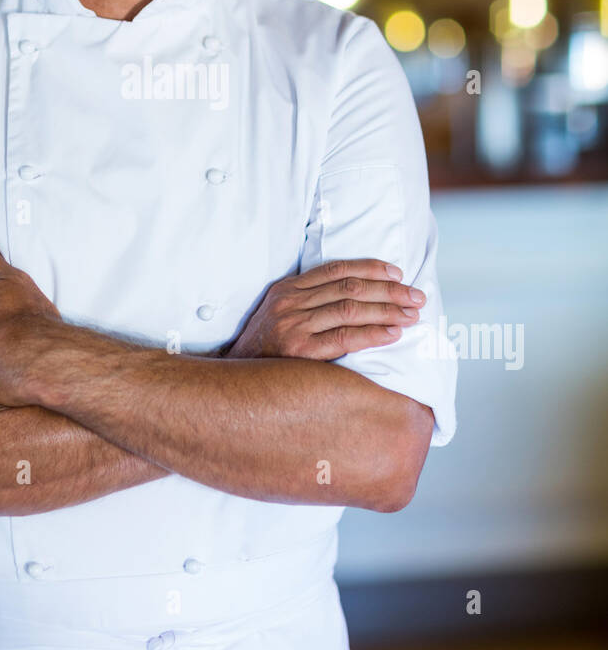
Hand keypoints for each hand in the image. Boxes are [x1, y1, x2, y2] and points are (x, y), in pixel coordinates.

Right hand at [224, 258, 425, 361]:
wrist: (233, 381)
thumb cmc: (263, 352)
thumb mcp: (278, 315)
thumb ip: (307, 303)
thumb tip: (354, 299)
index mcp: (287, 288)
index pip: (337, 269)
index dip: (371, 268)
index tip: (398, 273)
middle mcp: (291, 302)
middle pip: (350, 287)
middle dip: (390, 289)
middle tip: (416, 295)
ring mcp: (294, 326)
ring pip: (352, 309)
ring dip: (388, 309)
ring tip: (412, 314)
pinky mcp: (300, 351)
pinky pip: (345, 337)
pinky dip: (373, 333)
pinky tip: (393, 333)